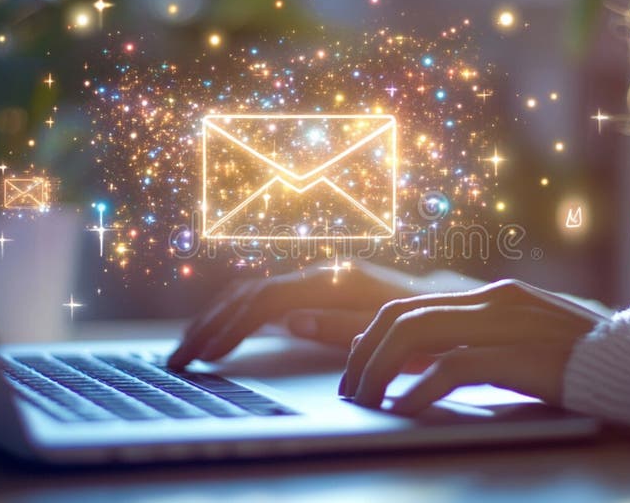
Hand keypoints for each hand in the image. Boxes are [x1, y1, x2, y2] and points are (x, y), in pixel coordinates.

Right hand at [166, 263, 417, 368]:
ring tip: (189, 345)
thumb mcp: (389, 335)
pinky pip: (268, 296)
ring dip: (218, 318)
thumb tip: (290, 320)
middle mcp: (322, 272)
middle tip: (179, 356)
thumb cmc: (424, 326)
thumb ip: (339, 326)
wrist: (449, 306)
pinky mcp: (318, 288)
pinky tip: (223, 331)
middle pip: (249, 293)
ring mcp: (319, 277)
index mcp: (334, 281)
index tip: (204, 353)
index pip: (264, 301)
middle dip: (210, 324)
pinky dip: (238, 313)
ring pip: (254, 291)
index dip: (229, 327)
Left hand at [339, 279, 597, 412]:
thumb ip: (474, 347)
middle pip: (399, 315)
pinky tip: (404, 411)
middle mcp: (494, 301)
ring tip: (366, 403)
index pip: (408, 303)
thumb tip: (412, 366)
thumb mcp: (521, 349)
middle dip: (358, 350)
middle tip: (345, 388)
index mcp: (492, 298)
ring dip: (379, 370)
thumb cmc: (584, 368)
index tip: (312, 329)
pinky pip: (454, 366)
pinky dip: (419, 390)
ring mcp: (508, 324)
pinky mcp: (522, 354)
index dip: (355, 320)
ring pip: (415, 334)